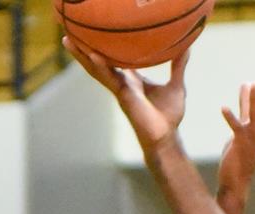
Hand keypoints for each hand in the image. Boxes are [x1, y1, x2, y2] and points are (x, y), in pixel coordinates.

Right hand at [65, 37, 186, 151]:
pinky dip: (101, 66)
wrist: (166, 137)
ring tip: (67, 40)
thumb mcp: (176, 84)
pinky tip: (92, 55)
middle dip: (83, 50)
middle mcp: (122, 83)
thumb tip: (187, 47)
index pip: (113, 61)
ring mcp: (120, 89)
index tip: (94, 35)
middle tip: (69, 35)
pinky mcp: (123, 96)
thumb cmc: (169, 116)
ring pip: (96, 69)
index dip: (103, 49)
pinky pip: (109, 78)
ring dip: (82, 56)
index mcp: (131, 80)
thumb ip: (178, 65)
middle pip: (98, 63)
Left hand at [217, 62, 254, 204]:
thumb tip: (247, 83)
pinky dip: (230, 117)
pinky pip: (236, 126)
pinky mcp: (240, 141)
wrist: (237, 180)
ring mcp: (254, 134)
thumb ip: (246, 104)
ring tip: (253, 83)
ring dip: (254, 99)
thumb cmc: (242, 152)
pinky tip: (223, 108)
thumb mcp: (246, 124)